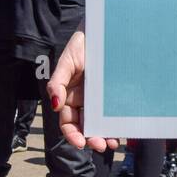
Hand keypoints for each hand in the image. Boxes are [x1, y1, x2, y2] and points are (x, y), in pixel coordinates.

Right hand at [47, 30, 116, 152]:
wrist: (102, 30)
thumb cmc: (81, 45)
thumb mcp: (66, 62)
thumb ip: (57, 82)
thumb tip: (54, 104)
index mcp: (69, 97)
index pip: (68, 122)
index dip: (73, 134)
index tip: (81, 143)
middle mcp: (84, 101)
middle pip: (86, 126)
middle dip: (92, 138)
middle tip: (101, 145)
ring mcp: (100, 99)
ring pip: (101, 122)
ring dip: (106, 134)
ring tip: (113, 143)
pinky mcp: (114, 93)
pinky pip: (115, 111)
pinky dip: (117, 122)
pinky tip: (122, 129)